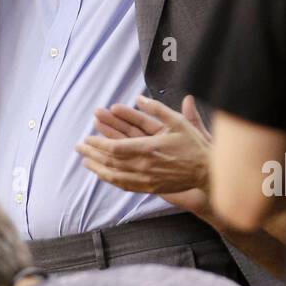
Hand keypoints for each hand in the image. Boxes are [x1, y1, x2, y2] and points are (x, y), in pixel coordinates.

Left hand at [76, 94, 211, 196]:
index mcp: (149, 148)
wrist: (207, 171)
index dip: (97, 143)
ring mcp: (146, 179)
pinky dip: (110, 179)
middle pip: (110, 162)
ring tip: (85, 161)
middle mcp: (144, 166)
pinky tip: (103, 175)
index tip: (86, 138)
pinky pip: (124, 185)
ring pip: (114, 175)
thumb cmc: (194, 145)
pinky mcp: (150, 188)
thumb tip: (138, 98)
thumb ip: (157, 109)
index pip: (115, 148)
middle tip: (78, 147)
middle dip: (92, 153)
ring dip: (97, 168)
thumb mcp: (178, 122)